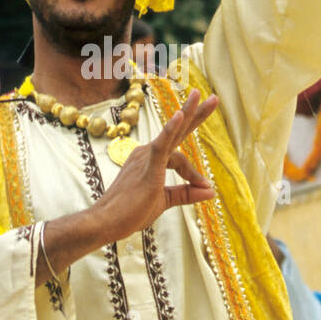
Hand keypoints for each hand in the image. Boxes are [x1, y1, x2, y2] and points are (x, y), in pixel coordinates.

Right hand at [93, 90, 217, 241]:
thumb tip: (211, 192)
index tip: (205, 187)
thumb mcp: (164, 201)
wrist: (106, 223)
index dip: (194, 173)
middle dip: (196, 113)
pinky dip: (171, 129)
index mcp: (151, 160)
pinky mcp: (146, 166)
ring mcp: (146, 157)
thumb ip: (186, 194)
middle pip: (177, 131)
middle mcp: (148, 153)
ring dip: (189, 114)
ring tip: (202, 96)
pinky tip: (181, 115)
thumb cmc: (129, 213)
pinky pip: (161, 144)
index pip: (179, 157)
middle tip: (213, 98)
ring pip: (173, 133)